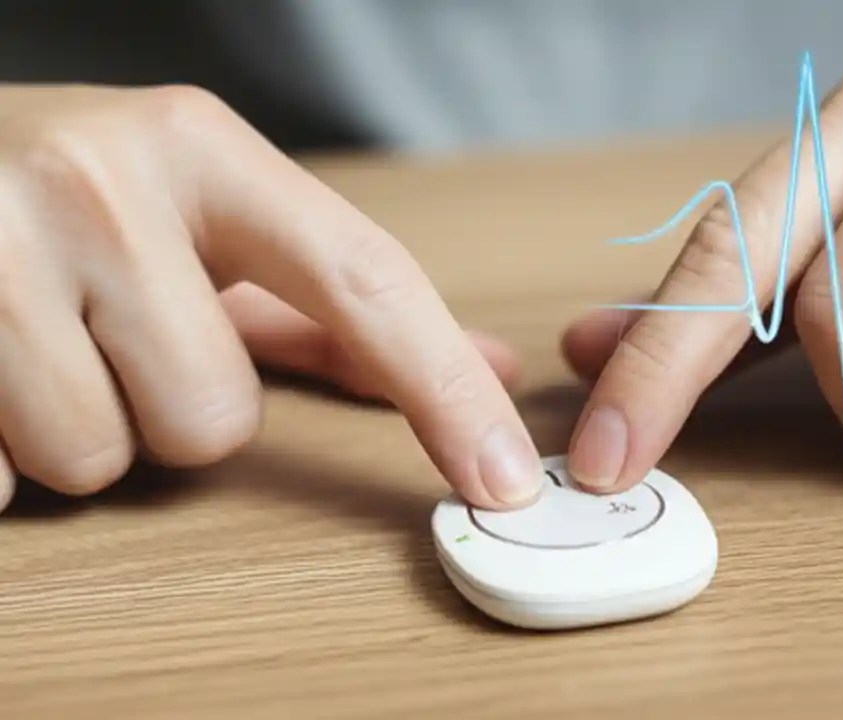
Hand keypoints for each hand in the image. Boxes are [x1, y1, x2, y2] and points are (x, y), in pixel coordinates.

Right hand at [0, 84, 542, 512]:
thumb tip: (485, 368)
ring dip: (79, 429)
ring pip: (100, 457)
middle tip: (110, 336)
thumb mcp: (201, 214)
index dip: (443, 392)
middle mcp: (98, 183)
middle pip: (214, 421)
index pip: (364, 283)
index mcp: (197, 147)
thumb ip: (335, 303)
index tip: (501, 472)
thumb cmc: (71, 195)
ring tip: (36, 344)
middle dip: (170, 408)